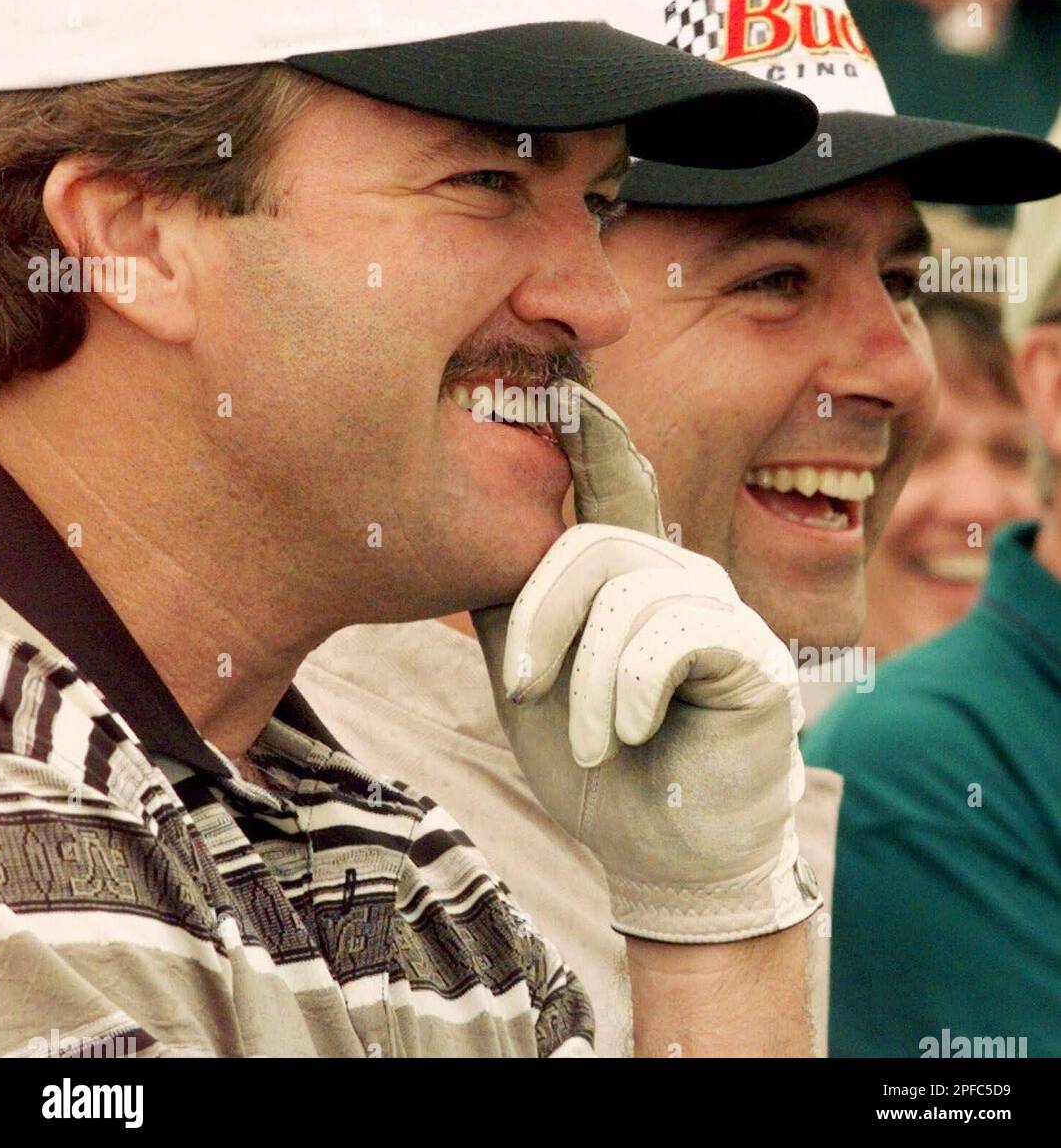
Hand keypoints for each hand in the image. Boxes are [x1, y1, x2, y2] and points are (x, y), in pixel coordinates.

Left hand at [472, 383, 820, 943]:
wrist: (659, 852)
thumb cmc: (598, 762)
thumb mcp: (534, 677)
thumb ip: (518, 605)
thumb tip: (484, 536)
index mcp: (627, 576)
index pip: (615, 485)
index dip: (596, 434)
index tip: (575, 384)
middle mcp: (678, 577)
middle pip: (593, 547)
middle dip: (544, 622)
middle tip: (526, 691)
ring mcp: (719, 611)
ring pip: (627, 598)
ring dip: (588, 684)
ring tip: (591, 743)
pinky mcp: (751, 655)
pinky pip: (672, 638)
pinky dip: (631, 691)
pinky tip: (631, 733)